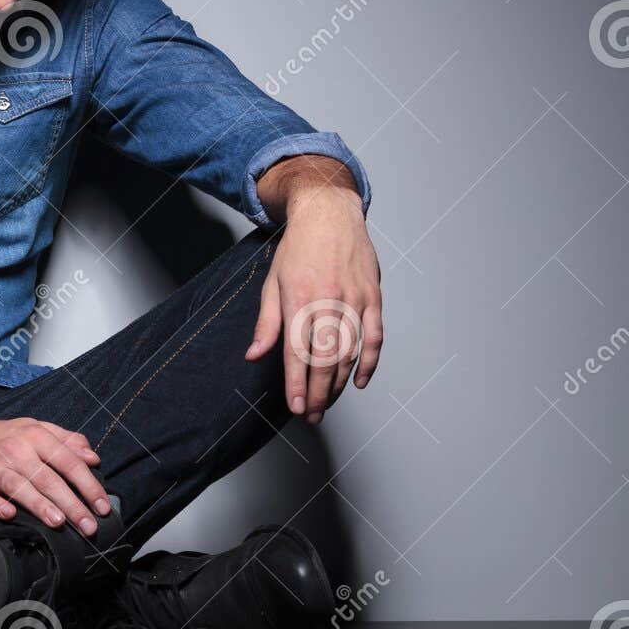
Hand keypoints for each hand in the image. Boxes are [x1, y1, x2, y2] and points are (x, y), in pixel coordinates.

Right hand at [0, 416, 110, 534]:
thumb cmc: (4, 436)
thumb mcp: (35, 428)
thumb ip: (66, 440)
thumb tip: (93, 458)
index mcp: (35, 436)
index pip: (67, 461)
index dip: (88, 484)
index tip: (103, 506)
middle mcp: (15, 451)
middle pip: (47, 479)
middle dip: (71, 504)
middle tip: (89, 526)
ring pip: (20, 487)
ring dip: (39, 505)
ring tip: (58, 523)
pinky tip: (11, 515)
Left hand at [246, 185, 382, 424]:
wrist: (328, 213)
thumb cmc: (297, 249)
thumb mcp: (272, 283)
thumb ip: (266, 323)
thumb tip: (254, 355)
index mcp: (298, 299)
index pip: (297, 352)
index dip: (298, 383)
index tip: (297, 406)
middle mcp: (328, 301)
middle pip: (325, 359)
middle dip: (319, 392)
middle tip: (312, 415)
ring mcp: (354, 299)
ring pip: (350, 352)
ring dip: (340, 383)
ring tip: (328, 402)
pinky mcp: (373, 297)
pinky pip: (375, 337)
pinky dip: (370, 363)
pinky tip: (359, 381)